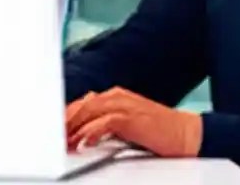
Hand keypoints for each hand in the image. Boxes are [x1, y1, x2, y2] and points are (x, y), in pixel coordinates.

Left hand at [65, 87, 201, 157]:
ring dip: (74, 128)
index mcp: (114, 96)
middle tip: (52, 137)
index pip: (83, 104)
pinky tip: (83, 143)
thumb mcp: (127, 126)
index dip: (66, 116)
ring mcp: (124, 104)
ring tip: (64, 142)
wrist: (187, 134)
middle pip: (81, 106)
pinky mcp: (131, 117)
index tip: (54, 129)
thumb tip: (83, 134)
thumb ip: (106, 124)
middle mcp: (116, 96)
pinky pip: (105, 122)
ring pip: (89, 111)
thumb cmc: (158, 133)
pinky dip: (91, 132)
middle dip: (65, 121)